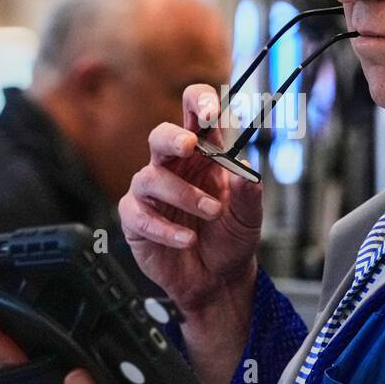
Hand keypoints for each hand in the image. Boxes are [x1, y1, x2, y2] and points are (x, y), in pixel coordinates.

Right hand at [118, 84, 261, 317]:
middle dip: (174, 138)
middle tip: (190, 146)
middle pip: (161, 136)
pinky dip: (165, 228)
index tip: (210, 111)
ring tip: (212, 213)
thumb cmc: (230, 240)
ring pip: (151, 177)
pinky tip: (187, 239)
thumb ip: (248, 193)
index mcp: (203, 155)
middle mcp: (175, 167)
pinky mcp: (135, 219)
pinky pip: (139, 214)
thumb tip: (245, 169)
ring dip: (183, 194)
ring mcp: (152, 192)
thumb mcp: (249, 217)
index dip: (199, 103)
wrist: (217, 280)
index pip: (195, 114)